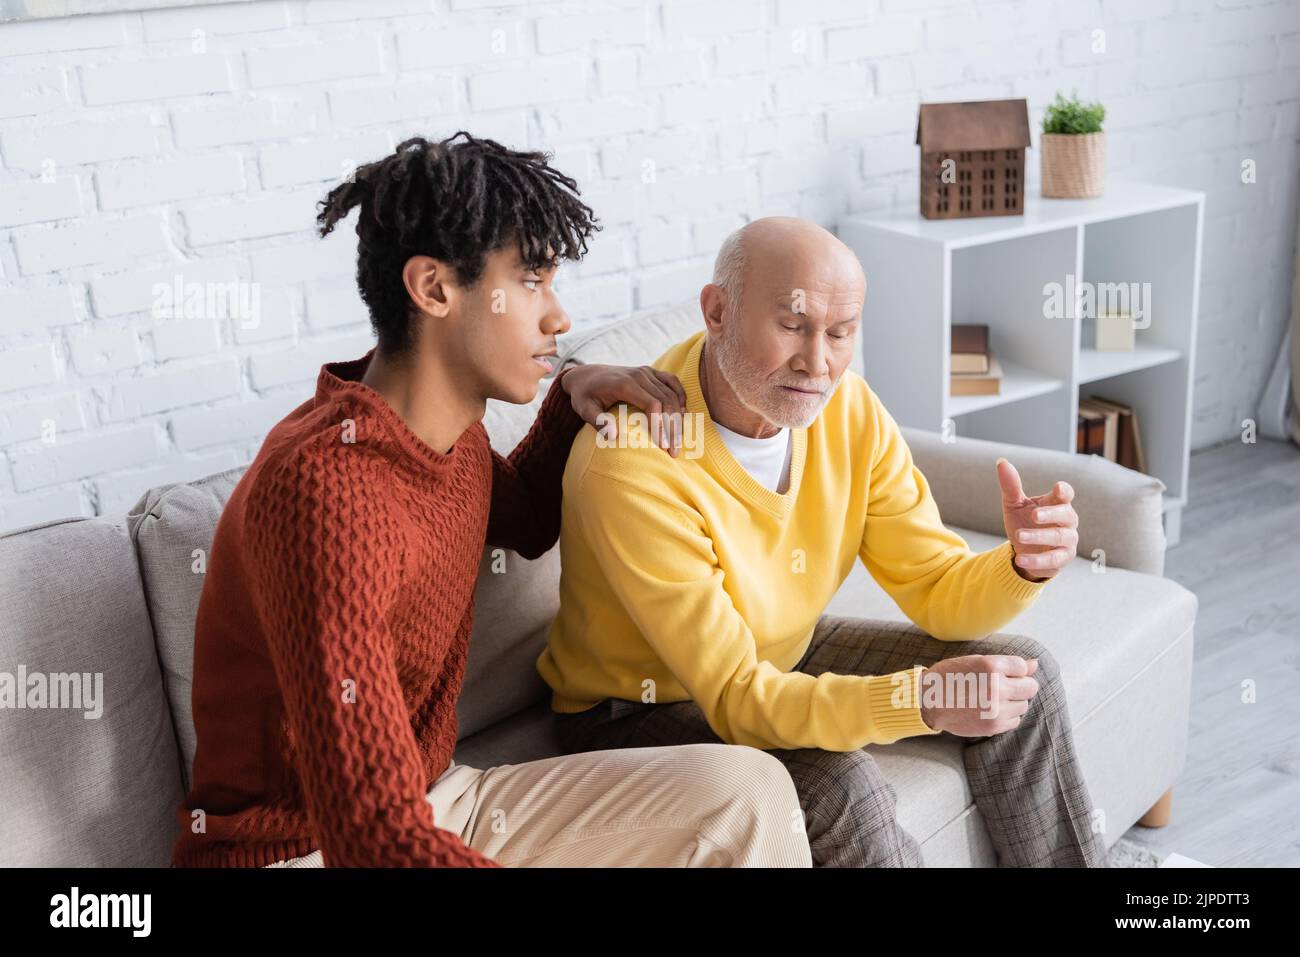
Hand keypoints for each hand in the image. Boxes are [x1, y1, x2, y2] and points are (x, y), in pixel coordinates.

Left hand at [560, 364, 687, 456]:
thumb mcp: (584, 409)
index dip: (660, 426)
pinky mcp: (651, 372)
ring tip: (678, 441)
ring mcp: (647, 372)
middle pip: (666, 402)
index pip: (652, 404)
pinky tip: (683, 415)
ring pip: (672, 394)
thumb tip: (613, 437)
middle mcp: (640, 375)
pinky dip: (680, 397)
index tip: (663, 446)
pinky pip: (673, 382)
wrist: (586, 374)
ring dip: (679, 418)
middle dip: (673, 428)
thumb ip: (597, 422)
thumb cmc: (584, 395)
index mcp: (625, 384)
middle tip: (674, 452)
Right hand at [919, 655, 1039, 735]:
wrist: (929, 702)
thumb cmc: (952, 676)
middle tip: (1004, 686)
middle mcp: (996, 687)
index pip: (1023, 668)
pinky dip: (1008, 715)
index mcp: (990, 666)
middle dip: (1021, 686)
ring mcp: (996, 709)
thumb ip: (1008, 664)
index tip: (1003, 674)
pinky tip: (991, 710)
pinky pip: (1015, 720)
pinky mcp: (994, 726)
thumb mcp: (976, 662)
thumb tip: (1036, 664)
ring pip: (1023, 705)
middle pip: (1030, 688)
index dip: (1015, 671)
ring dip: (1013, 701)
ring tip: (993, 699)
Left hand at [996, 457, 1077, 582]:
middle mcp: (1066, 521)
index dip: (1064, 491)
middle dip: (1051, 514)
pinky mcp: (1062, 558)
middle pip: (1066, 514)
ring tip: (1019, 536)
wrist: (1024, 551)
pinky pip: (1053, 560)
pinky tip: (1020, 559)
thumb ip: (1011, 486)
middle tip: (1033, 515)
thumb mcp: (1014, 505)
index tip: (1058, 489)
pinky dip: (1036, 560)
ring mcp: (1067, 540)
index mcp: (1056, 504)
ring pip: (1059, 537)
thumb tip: (1001, 462)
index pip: (1066, 495)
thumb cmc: (1024, 522)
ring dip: (1039, 536)